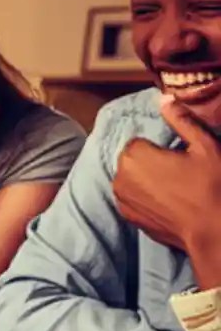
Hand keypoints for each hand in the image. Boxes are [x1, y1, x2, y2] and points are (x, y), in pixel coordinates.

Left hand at [113, 94, 220, 258]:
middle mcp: (119, 178)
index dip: (162, 148)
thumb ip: (181, 120)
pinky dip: (147, 198)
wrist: (214, 233)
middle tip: (182, 173)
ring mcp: (122, 200)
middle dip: (152, 163)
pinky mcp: (129, 218)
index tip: (181, 157)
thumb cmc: (212, 186)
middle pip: (134, 160)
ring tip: (177, 189)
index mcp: (133, 156)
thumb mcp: (204, 146)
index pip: (141, 141)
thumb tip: (164, 98)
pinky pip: (135, 198)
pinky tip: (170, 203)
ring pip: (133, 179)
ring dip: (148, 180)